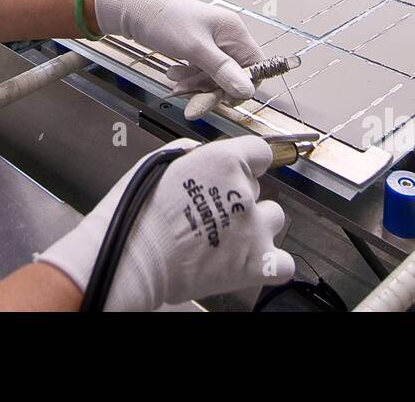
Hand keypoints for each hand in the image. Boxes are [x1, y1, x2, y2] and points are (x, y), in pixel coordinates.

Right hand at [36, 137, 293, 310]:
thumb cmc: (137, 212)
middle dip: (239, 198)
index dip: (247, 163)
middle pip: (257, 188)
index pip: (259, 152)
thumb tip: (213, 157)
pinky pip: (282, 262)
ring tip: (226, 239)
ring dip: (255, 227)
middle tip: (212, 214)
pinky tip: (247, 261)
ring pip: (273, 219)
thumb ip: (197, 155)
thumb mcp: (162, 162)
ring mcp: (255, 229)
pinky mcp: (259, 264)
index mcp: (223, 161)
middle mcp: (244, 191)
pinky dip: (268, 263)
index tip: (240, 173)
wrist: (132, 259)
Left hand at [93, 0, 264, 119]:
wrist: (133, 10)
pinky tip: (173, 74)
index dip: (243, 86)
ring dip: (197, 85)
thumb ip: (222, 71)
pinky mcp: (197, 49)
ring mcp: (212, 43)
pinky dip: (188, 78)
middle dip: (212, 90)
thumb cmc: (165, 22)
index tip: (223, 98)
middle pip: (233, 75)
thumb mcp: (195, 49)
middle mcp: (227, 37)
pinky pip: (200, 71)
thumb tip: (248, 92)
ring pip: (215, 77)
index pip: (255, 66)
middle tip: (191, 103)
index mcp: (234, 31)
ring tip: (175, 82)